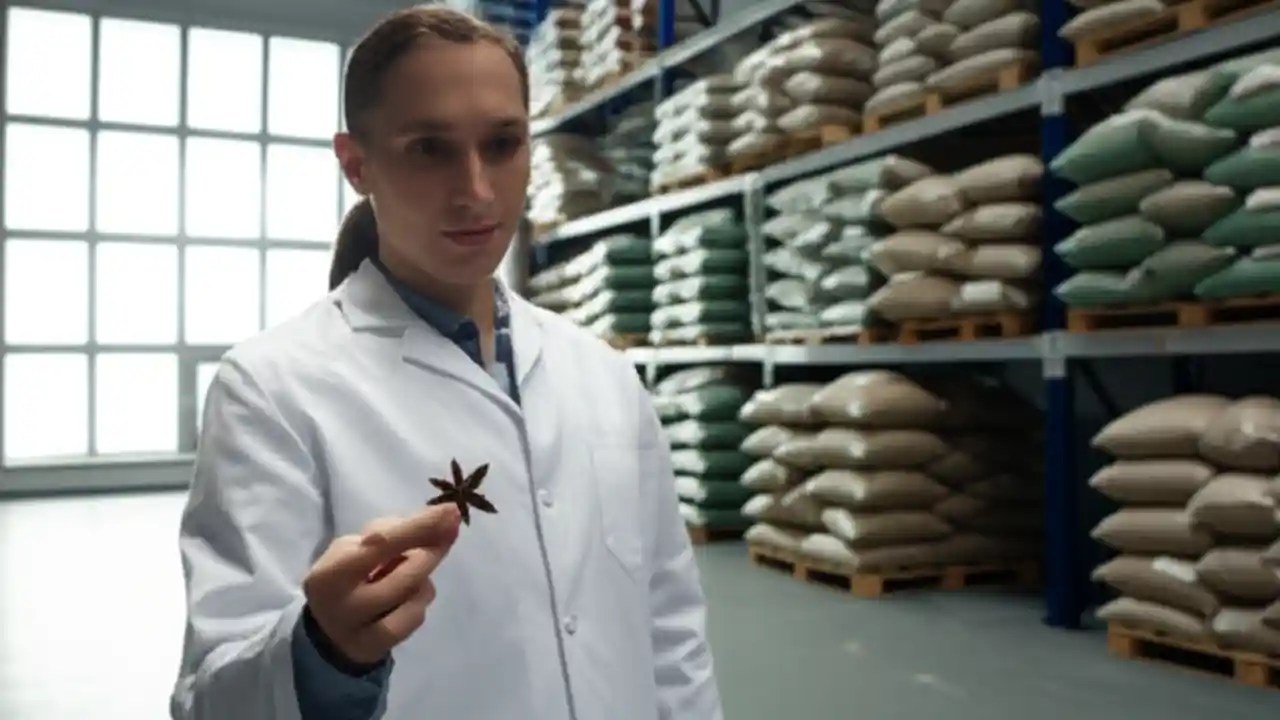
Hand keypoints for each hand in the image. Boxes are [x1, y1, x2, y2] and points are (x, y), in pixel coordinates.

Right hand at [302, 504, 461, 665]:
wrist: (328, 630)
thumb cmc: (348, 575)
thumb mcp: (356, 547)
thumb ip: (393, 532)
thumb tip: (444, 519)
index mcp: (330, 573)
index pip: (380, 545)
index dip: (419, 527)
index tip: (450, 511)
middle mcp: (342, 606)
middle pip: (405, 574)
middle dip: (433, 549)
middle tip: (451, 529)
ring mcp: (360, 632)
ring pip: (415, 595)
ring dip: (423, 576)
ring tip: (407, 571)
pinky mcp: (376, 649)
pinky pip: (416, 616)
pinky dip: (419, 599)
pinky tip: (406, 597)